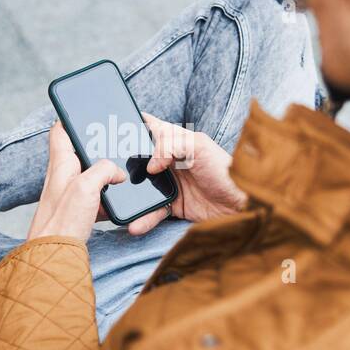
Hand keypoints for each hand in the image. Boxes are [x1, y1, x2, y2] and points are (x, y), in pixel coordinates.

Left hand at [27, 123, 125, 242]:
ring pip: (89, 174)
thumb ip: (103, 170)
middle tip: (112, 141)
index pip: (59, 131)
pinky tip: (115, 200)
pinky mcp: (77, 211)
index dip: (69, 118)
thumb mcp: (86, 187)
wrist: (53, 256)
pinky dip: (106, 195)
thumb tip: (117, 172)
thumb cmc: (61, 222)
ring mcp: (69, 194)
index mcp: (61, 164)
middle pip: (79, 151)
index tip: (82, 111)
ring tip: (119, 171)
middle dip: (96, 146)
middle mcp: (63, 176)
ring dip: (104, 173)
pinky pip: (94, 196)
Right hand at [125, 113, 246, 235]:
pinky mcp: (174, 205)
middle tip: (106, 169)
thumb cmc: (225, 170)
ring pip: (144, 188)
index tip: (115, 125)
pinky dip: (143, 218)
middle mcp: (171, 161)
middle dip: (124, 164)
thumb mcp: (199, 147)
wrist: (242, 205)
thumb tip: (150, 165)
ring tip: (118, 203)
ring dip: (131, 196)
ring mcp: (172, 184)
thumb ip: (171, 146)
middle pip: (141, 160)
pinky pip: (153, 211)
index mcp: (177, 141)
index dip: (135, 125)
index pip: (152, 128)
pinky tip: (135, 224)